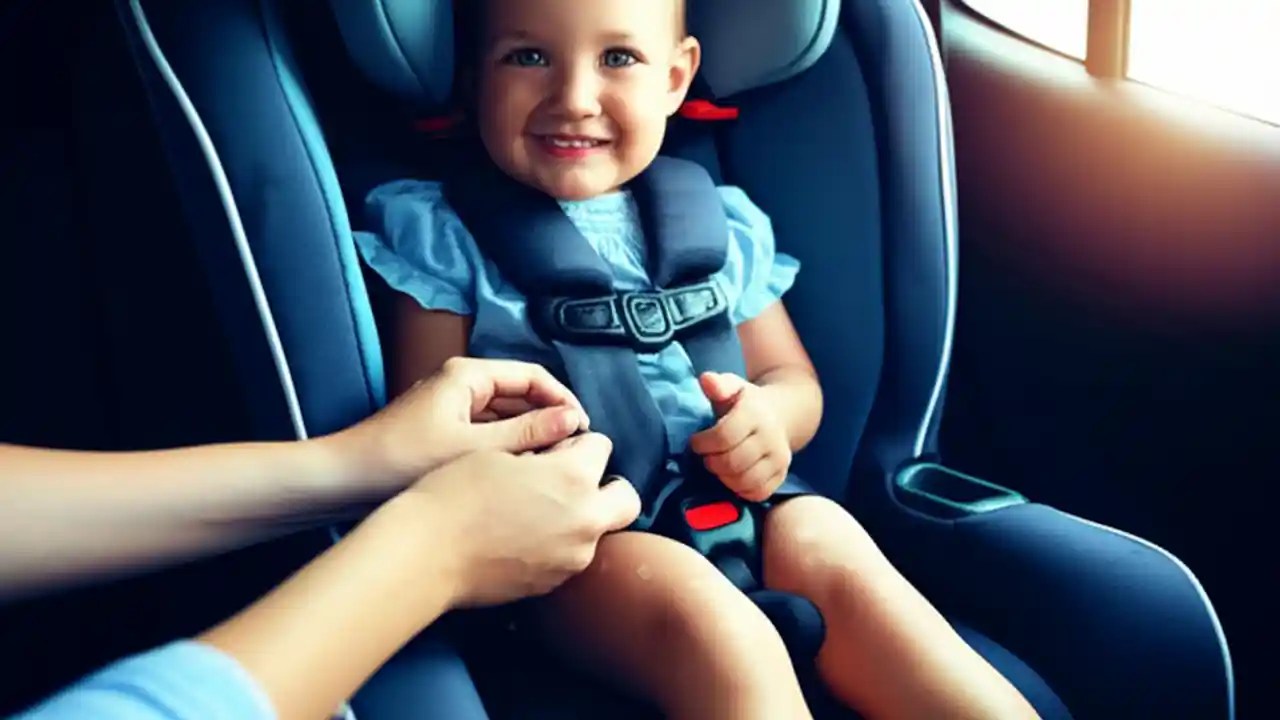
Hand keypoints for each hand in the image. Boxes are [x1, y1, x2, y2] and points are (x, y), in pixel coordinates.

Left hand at [327, 357, 590, 495]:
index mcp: (468, 374)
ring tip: (551, 467)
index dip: (562, 401)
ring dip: (529, 438)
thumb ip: (527, 434)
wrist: (342, 481)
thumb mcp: (472, 449)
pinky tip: (519, 476)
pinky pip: (489, 433)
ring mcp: (452, 408)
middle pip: (521, 395)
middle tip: (572, 453)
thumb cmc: (399, 461)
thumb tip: (575, 423)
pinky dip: (507, 449)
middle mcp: (461, 384)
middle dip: (548, 421)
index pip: (533, 376)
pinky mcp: (444, 431)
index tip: (583, 431)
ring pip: (506, 417)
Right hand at [395, 433, 640, 607]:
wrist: (426, 554)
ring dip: (582, 516)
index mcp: (573, 477)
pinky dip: (560, 543)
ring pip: (600, 530)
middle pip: (625, 497)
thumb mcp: (502, 452)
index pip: (601, 445)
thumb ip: (546, 449)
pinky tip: (523, 537)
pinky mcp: (554, 582)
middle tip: (571, 481)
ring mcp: (572, 557)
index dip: (576, 442)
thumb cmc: (455, 494)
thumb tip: (565, 451)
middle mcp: (585, 519)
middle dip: (606, 484)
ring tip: (538, 511)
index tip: (554, 447)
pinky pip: (572, 556)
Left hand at [689, 372, 791, 501]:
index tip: (696, 442)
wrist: (782, 414)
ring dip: (724, 478)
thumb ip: (719, 385)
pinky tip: (734, 477)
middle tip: (707, 456)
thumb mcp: (733, 387)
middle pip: (733, 462)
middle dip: (712, 462)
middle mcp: (771, 437)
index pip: (724, 436)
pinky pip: (759, 493)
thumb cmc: (747, 402)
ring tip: (719, 466)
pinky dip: (741, 490)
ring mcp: (779, 458)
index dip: (703, 443)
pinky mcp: (782, 474)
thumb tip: (706, 380)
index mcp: (755, 414)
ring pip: (745, 481)